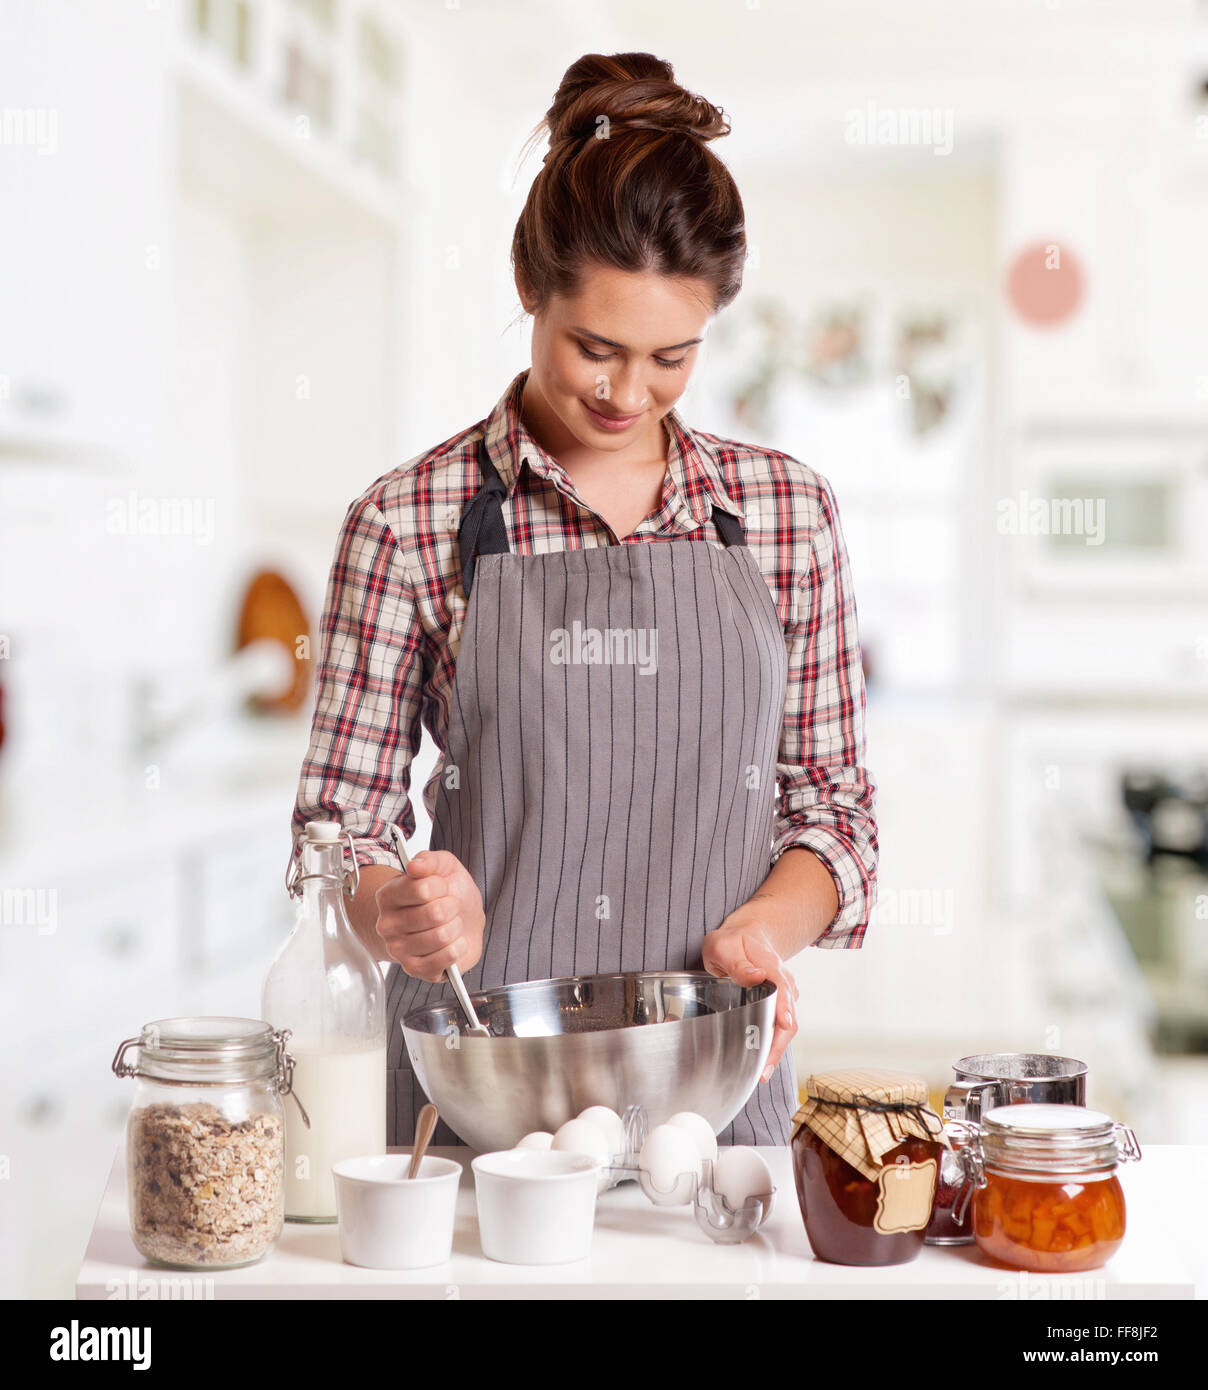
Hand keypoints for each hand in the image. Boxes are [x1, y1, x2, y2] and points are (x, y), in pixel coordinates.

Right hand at [374, 850, 485, 982]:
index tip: (442, 886)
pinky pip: (445, 958)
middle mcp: (387, 924)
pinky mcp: (414, 969)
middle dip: (452, 907)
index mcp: (388, 895)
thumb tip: (415, 865)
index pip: (421, 888)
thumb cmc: (449, 894)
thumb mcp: (444, 867)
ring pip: (441, 936)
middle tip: (449, 907)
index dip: (442, 886)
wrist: (462, 920)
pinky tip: (454, 943)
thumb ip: (430, 861)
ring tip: (451, 924)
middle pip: (434, 913)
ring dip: (456, 928)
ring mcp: (398, 949)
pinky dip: (458, 948)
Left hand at [701, 902, 799, 1084]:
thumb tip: (755, 976)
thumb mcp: (724, 946)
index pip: (782, 989)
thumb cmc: (733, 943)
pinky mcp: (780, 1005)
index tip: (783, 1024)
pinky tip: (762, 1062)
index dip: (784, 1008)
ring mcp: (785, 995)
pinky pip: (780, 1028)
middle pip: (788, 1017)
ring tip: (761, 1072)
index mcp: (770, 966)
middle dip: (778, 1045)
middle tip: (763, 1069)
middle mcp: (783, 982)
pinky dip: (773, 1045)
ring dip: (775, 1050)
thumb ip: (737, 961)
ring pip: (786, 1027)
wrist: (749, 937)